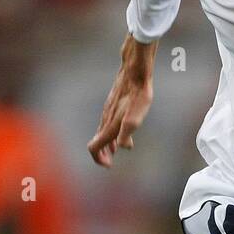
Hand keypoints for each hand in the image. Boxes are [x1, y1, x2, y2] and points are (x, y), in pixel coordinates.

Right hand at [88, 38, 155, 166]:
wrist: (135, 67)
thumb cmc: (138, 92)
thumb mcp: (137, 114)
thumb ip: (128, 132)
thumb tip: (124, 147)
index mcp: (110, 124)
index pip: (95, 147)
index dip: (99, 158)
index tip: (109, 165)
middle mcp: (106, 118)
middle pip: (97, 141)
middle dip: (102, 154)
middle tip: (109, 162)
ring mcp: (108, 109)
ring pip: (102, 131)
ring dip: (107, 143)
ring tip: (114, 150)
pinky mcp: (113, 102)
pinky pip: (107, 121)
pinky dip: (110, 131)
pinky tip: (118, 129)